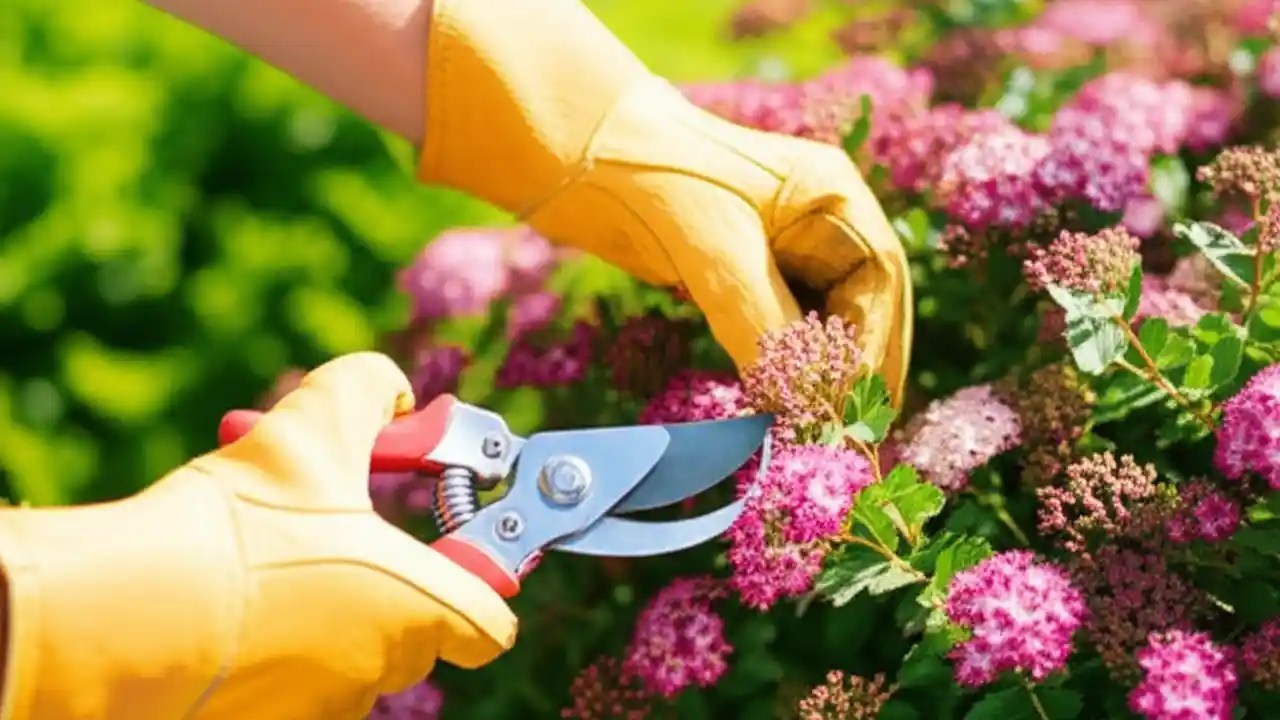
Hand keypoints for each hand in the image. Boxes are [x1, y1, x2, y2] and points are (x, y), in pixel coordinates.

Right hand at [0, 353, 514, 719]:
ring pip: (337, 644)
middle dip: (375, 570)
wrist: (129, 615)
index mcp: (421, 608)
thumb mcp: (318, 421)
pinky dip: (264, 635)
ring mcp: (319, 707)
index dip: (476, 577)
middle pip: (406, 624)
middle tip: (329, 523)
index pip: (490, 619)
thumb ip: (369, 387)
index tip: (450, 543)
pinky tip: (227, 593)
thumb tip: (389, 390)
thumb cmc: (242, 527)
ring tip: (265, 548)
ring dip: (316, 597)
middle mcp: (381, 672)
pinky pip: (279, 672)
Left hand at [524, 95, 913, 402]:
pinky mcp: (738, 273)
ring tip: (819, 435)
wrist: (572, 150)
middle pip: (860, 307)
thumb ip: (769, 330)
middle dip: (857, 372)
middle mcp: (817, 222)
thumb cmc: (651, 178)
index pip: (878, 282)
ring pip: (819, 324)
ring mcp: (778, 248)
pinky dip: (780, 371)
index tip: (857, 409)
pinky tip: (777, 408)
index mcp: (832, 196)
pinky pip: (777, 329)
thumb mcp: (718, 254)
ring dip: (819, 378)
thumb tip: (809, 411)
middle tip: (851, 439)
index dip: (874, 349)